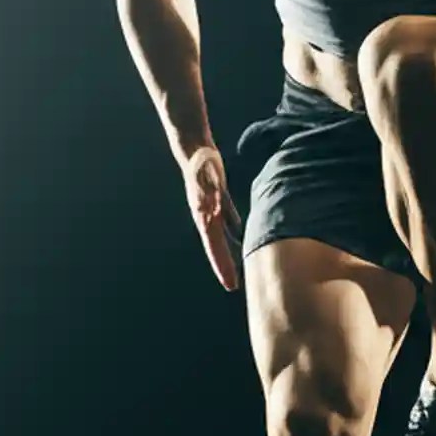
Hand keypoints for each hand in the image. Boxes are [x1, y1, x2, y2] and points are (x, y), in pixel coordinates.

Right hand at [182, 145, 242, 290]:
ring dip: (228, 253)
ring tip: (236, 270)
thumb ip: (210, 195)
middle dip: (224, 267)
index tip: (229, 283)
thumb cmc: (200, 164)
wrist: (194, 148)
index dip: (222, 266)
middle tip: (233, 287)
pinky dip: (235, 231)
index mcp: (204, 216)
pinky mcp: (218, 199)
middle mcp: (206, 216)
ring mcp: (211, 208)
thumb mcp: (206, 180)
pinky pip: (229, 219)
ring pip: (222, 237)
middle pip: (218, 247)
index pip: (214, 247)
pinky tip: (241, 239)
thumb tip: (214, 214)